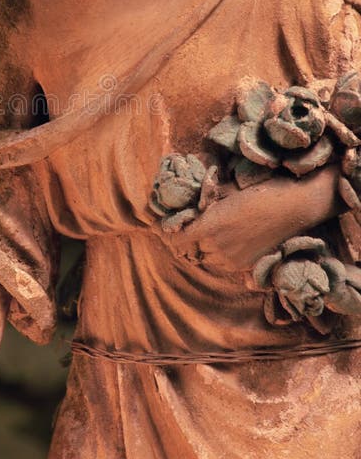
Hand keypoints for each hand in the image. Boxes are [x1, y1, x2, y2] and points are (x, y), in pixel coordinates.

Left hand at [164, 164, 343, 271]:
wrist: (293, 207)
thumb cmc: (259, 193)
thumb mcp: (226, 193)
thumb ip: (205, 202)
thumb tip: (189, 205)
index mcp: (209, 228)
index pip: (175, 240)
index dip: (167, 233)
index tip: (165, 225)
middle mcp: (217, 247)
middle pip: (190, 249)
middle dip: (187, 238)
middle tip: (188, 225)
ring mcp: (231, 260)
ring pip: (205, 257)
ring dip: (203, 247)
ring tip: (209, 232)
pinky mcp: (244, 266)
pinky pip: (221, 263)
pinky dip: (218, 254)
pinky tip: (226, 240)